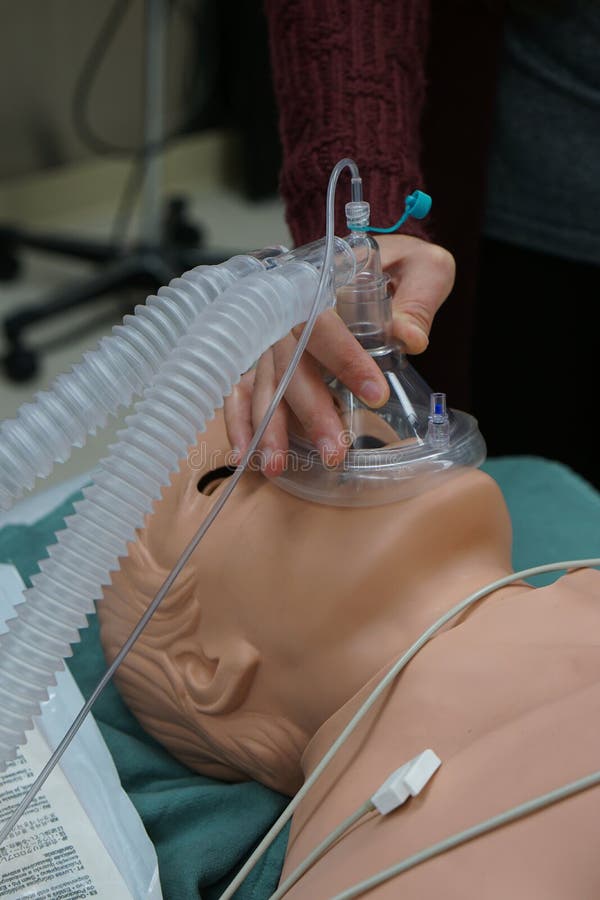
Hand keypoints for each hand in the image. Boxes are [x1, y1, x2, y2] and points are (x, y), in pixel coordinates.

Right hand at [224, 234, 454, 477]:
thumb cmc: (396, 264)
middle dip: (309, 411)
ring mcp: (268, 336)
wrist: (365, 258)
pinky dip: (238, 422)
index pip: (325, 324)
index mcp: (321, 284)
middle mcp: (285, 310)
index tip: (376, 395)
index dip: (346, 360)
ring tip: (278, 467)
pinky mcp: (261, 357)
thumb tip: (411, 339)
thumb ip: (419, 297)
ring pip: (262, 382)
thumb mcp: (423, 265)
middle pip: (289, 362)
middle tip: (334, 451)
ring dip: (268, 428)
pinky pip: (239, 389)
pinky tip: (244, 456)